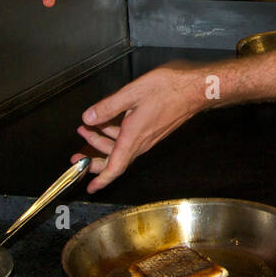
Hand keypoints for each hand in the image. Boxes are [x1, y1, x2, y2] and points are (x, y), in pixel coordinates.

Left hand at [74, 63, 205, 191]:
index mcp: (134, 137)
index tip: (90, 187)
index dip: (100, 179)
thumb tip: (89, 117)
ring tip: (88, 129)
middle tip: (77, 155)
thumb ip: (109, 106)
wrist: (198, 89)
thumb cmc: (170, 89)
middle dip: (93, 159)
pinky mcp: (154, 129)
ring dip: (103, 142)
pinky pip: (130, 139)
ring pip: (121, 148)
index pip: (115, 167)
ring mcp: (149, 136)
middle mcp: (142, 141)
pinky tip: (109, 121)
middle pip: (114, 160)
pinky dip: (115, 134)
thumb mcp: (133, 93)